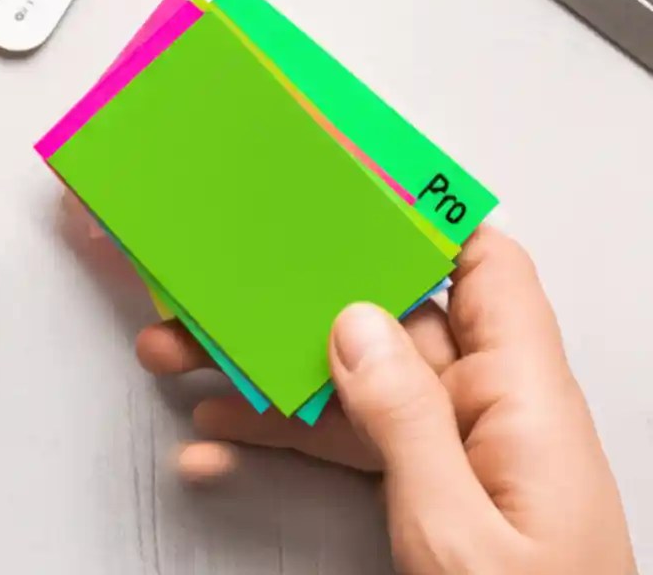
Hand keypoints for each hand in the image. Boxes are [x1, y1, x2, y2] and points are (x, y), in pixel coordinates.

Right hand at [137, 227, 634, 572]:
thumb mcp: (458, 529)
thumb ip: (407, 421)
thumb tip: (356, 325)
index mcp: (525, 399)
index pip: (485, 268)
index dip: (422, 215)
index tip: (346, 178)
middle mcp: (491, 411)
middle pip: (386, 322)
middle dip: (295, 301)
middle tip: (223, 280)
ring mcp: (454, 451)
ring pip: (347, 383)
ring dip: (264, 372)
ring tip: (183, 357)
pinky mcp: (425, 490)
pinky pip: (344, 442)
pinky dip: (281, 437)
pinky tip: (221, 442)